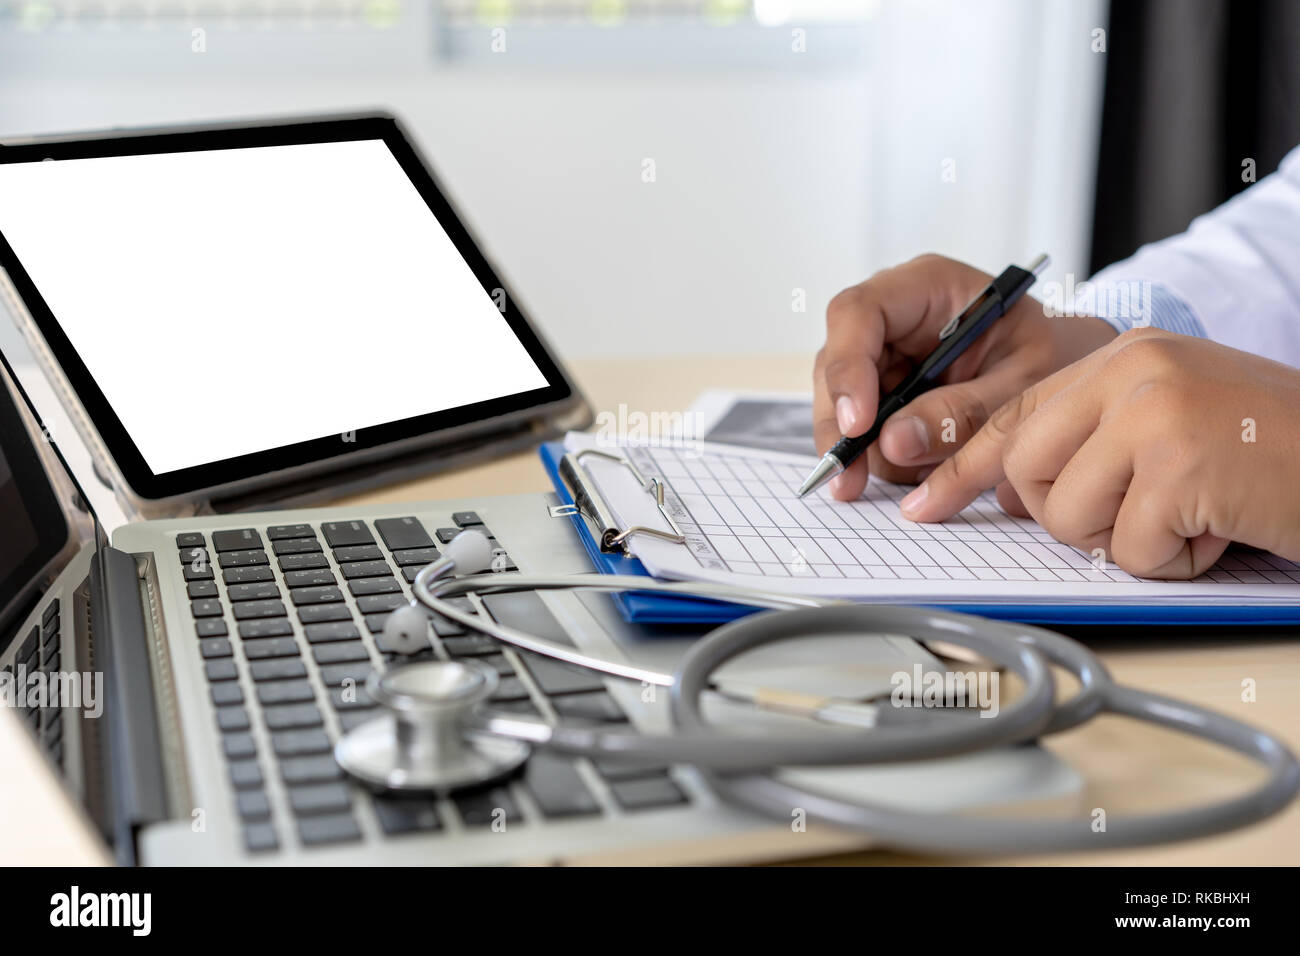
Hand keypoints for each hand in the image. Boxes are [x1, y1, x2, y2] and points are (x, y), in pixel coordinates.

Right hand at [814, 254, 1117, 499]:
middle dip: (840, 426)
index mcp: (927, 287)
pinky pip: (864, 429)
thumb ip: (963, 412)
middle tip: (848, 480)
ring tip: (914, 475)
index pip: (858, 312)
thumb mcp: (1023, 383)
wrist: (1069, 369)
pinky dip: (879, 459)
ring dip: (864, 449)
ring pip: (841, 403)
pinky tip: (912, 473)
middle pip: (835, 364)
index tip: (858, 424)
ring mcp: (884, 356)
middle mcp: (893, 318)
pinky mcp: (885, 393)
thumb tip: (892, 443)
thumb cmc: (1055, 357)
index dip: (847, 367)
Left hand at [901, 328, 1299, 577]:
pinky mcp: (1181, 465)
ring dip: (1127, 542)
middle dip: (1066, 516)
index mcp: (1123, 357)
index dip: (962, 465)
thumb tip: (1009, 486)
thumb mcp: (1173, 421)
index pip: (1015, 414)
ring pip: (1067, 517)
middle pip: (1025, 471)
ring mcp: (1156, 412)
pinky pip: (1128, 550)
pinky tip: (1219, 531)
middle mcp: (1133, 370)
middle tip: (1139, 513)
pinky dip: (1173, 563)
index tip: (924, 504)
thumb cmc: (1271, 454)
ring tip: (1192, 516)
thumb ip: (1094, 436)